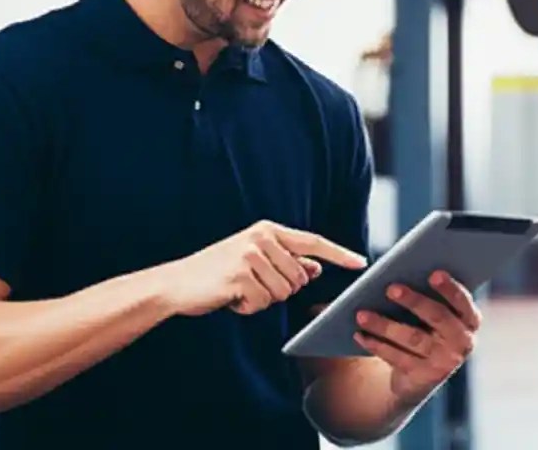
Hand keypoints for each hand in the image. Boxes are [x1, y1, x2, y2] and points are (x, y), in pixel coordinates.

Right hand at [162, 220, 366, 315]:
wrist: (177, 283)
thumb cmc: (218, 274)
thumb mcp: (254, 261)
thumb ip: (285, 262)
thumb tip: (315, 268)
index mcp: (267, 231)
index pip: (312, 241)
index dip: (338, 253)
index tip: (361, 263)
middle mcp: (261, 239)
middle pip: (299, 278)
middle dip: (280, 290)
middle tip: (250, 285)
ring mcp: (250, 256)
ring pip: (283, 293)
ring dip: (263, 300)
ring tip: (238, 290)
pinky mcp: (240, 276)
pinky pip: (263, 303)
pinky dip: (248, 307)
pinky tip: (230, 298)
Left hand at [353, 271, 481, 404]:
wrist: (421, 373)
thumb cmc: (426, 327)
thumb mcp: (434, 313)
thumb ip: (428, 294)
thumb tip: (398, 271)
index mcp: (470, 319)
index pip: (462, 301)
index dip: (450, 288)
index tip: (433, 274)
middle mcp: (463, 341)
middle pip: (437, 316)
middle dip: (414, 301)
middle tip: (391, 288)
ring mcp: (445, 362)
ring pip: (412, 338)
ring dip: (385, 325)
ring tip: (361, 314)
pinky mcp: (424, 377)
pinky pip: (397, 358)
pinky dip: (376, 345)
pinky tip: (360, 334)